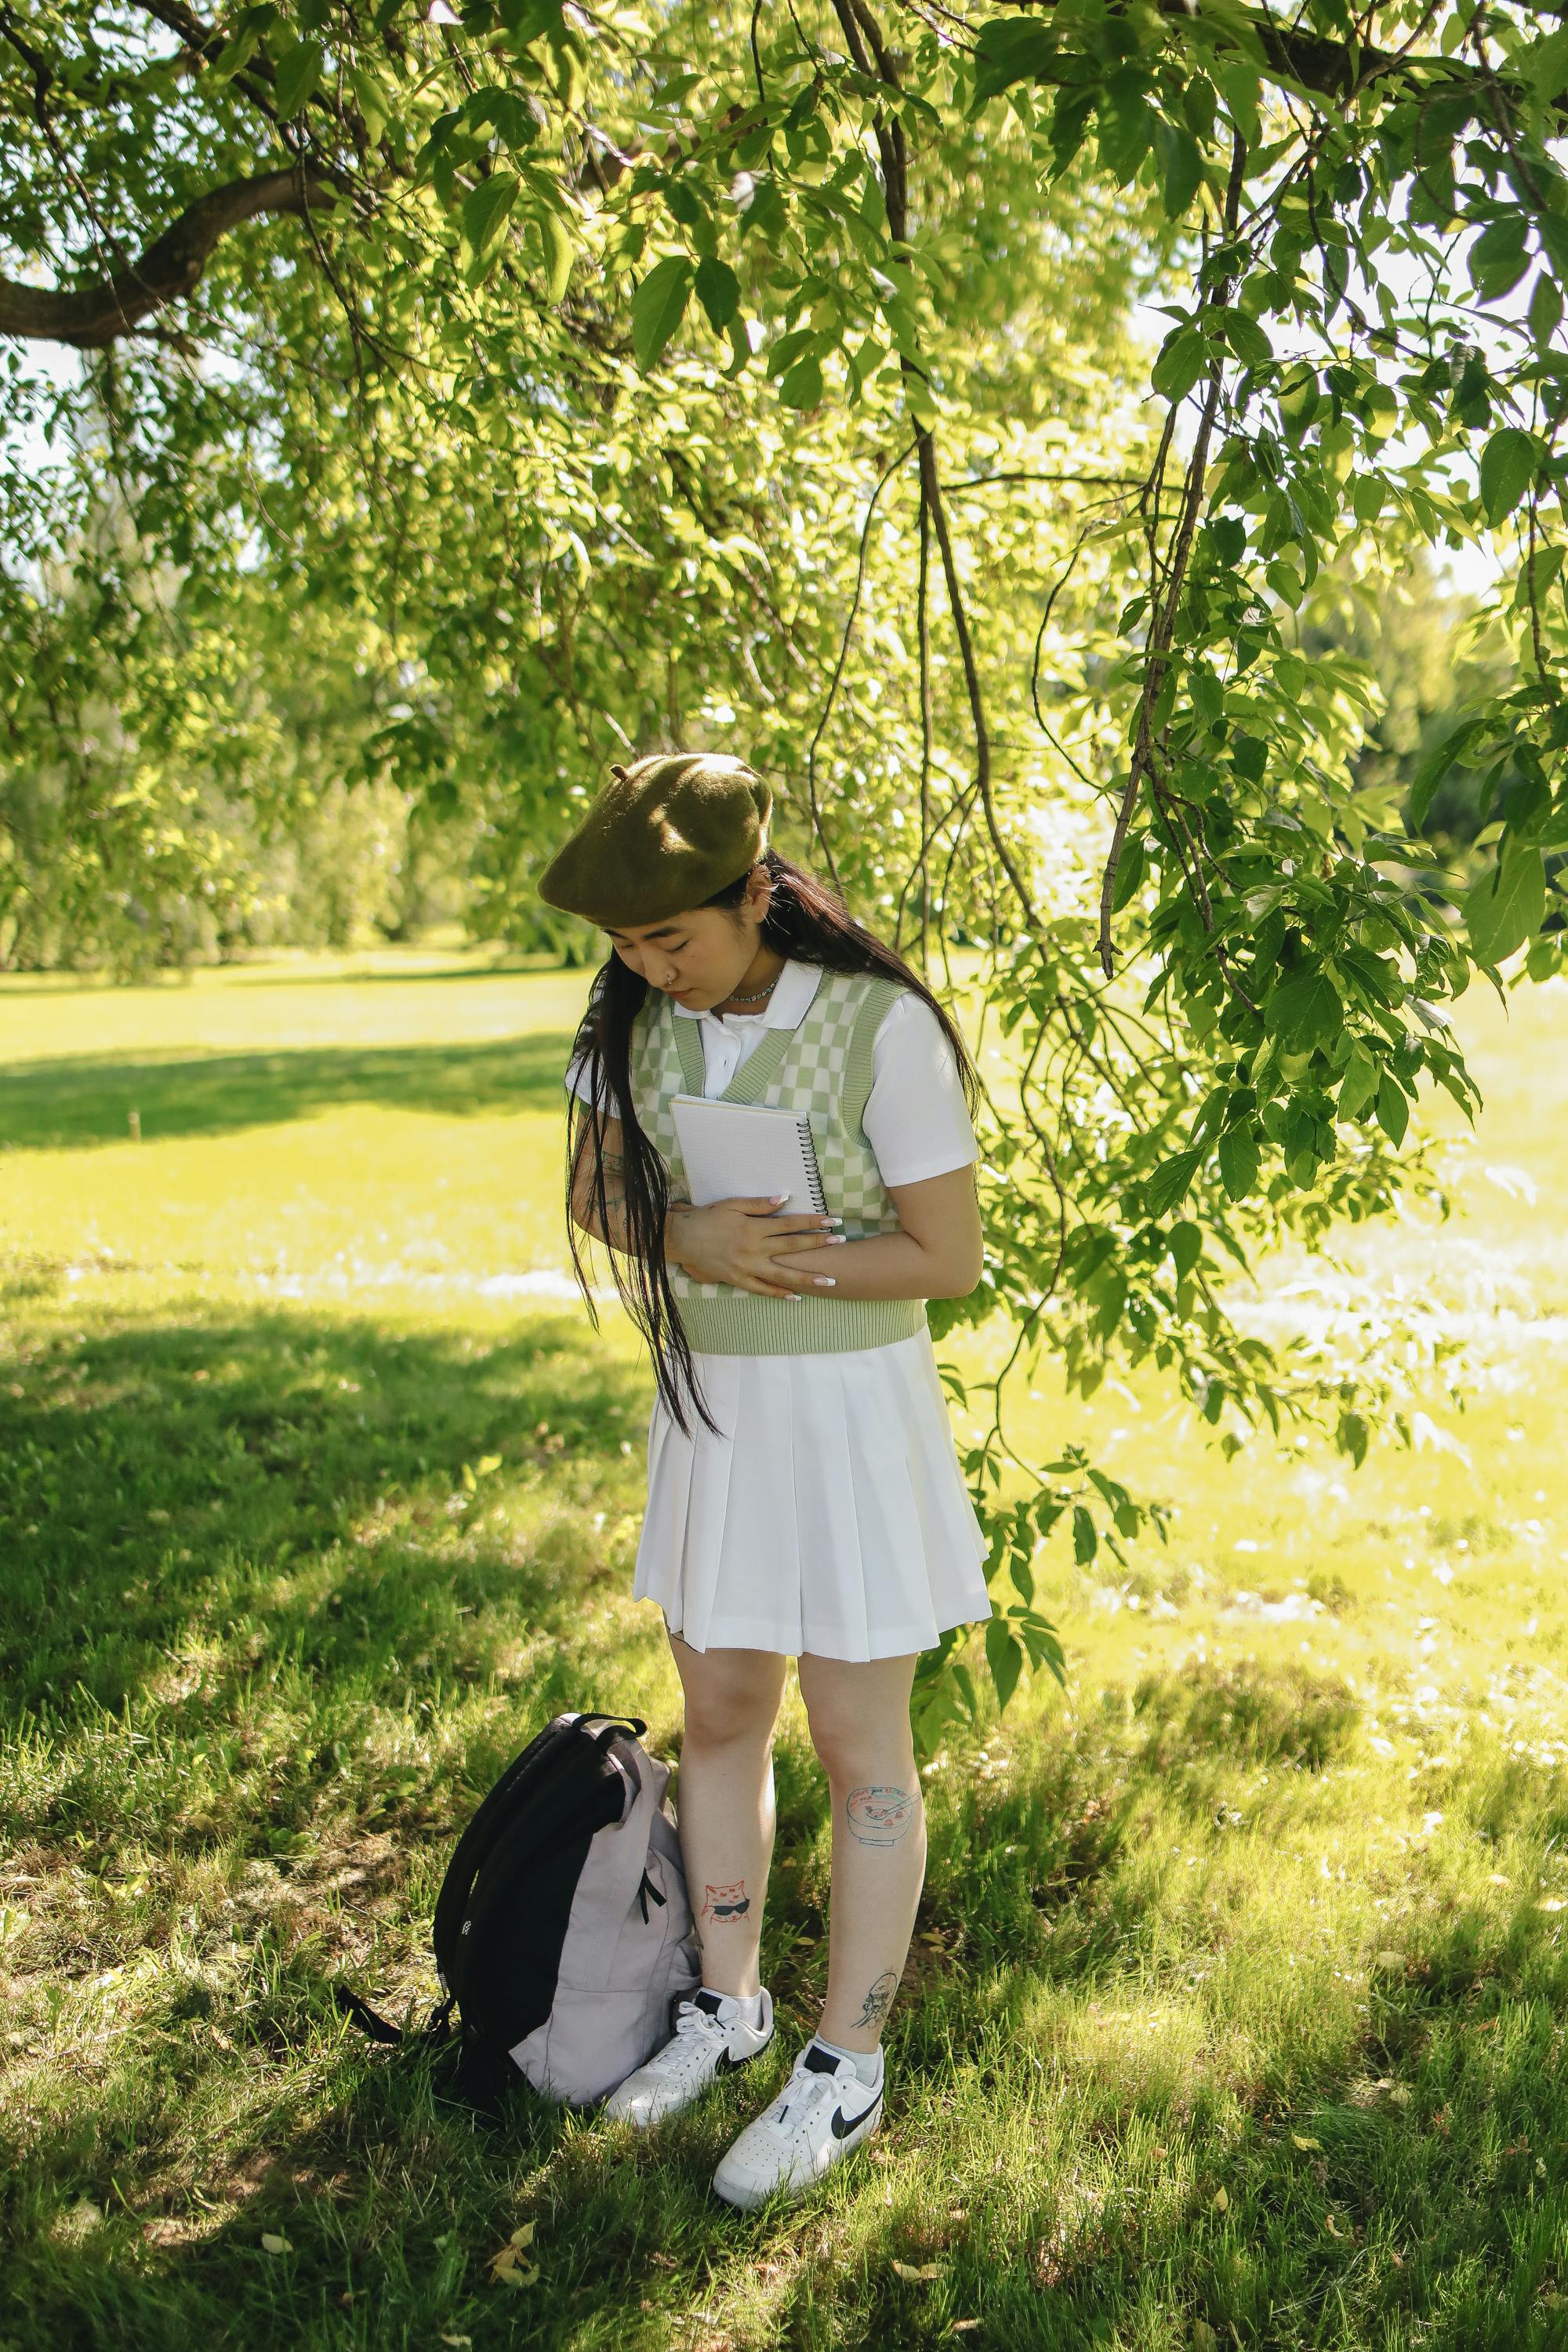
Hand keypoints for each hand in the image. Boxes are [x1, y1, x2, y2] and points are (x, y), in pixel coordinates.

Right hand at [667, 1195, 841, 1298]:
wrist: (683, 1239)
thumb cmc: (708, 1218)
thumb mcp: (732, 1205)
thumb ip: (759, 1204)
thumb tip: (784, 1199)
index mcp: (754, 1228)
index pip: (790, 1224)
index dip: (812, 1222)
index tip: (833, 1222)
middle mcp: (754, 1249)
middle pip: (792, 1247)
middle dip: (818, 1245)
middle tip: (840, 1244)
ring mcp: (747, 1267)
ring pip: (782, 1274)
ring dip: (807, 1277)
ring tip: (829, 1281)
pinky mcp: (739, 1280)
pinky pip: (762, 1289)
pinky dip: (779, 1294)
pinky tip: (796, 1297)